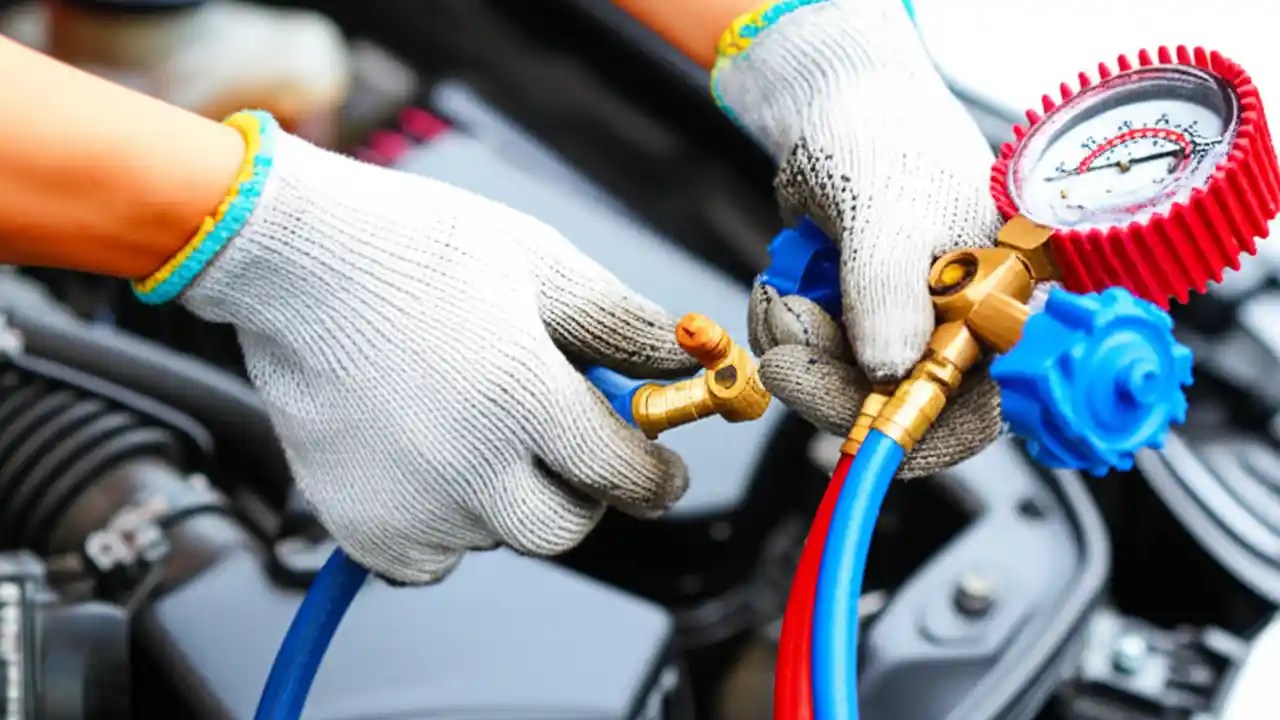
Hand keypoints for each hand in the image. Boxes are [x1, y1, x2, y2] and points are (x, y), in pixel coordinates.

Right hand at [179, 132, 698, 583]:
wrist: (290, 258)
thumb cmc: (415, 248)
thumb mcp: (539, 264)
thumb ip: (619, 323)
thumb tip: (683, 361)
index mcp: (524, 398)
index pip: (623, 476)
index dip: (655, 479)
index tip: (661, 474)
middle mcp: (469, 466)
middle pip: (562, 528)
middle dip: (581, 495)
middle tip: (566, 450)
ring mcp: (410, 504)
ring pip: (493, 536)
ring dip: (502, 497)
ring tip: (470, 427)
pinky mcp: (360, 524)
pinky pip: (428, 560)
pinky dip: (440, 526)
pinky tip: (426, 462)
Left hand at [713, 0, 1007, 474]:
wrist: (833, 108)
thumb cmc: (881, 139)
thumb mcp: (887, 215)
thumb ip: (890, 294)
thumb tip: (891, 371)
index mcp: (1004, 302)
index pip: (981, 406)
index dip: (924, 433)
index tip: (862, 430)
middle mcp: (962, 323)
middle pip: (902, 403)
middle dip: (832, 380)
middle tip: (784, 352)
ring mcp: (906, 322)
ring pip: (848, 382)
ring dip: (801, 349)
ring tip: (780, 294)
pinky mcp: (859, 318)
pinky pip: (817, 356)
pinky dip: (788, 332)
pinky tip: (780, 289)